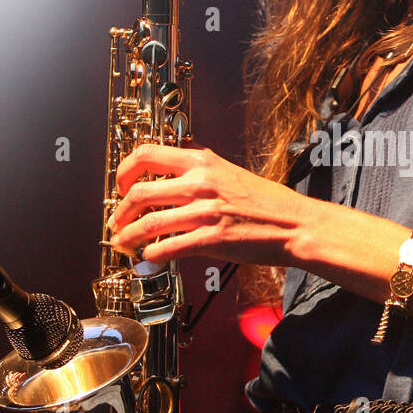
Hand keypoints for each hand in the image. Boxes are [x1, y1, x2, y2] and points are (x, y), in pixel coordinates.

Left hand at [107, 143, 306, 265]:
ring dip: (128, 237)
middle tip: (117, 222)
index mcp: (202, 162)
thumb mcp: (229, 173)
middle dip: (120, 212)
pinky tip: (150, 257)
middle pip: (139, 192)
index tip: (121, 186)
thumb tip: (169, 182)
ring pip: (147, 223)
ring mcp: (204, 211)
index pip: (146, 154)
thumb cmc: (267, 202)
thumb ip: (199, 173)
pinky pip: (167, 247)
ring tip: (124, 244)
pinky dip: (151, 255)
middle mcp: (200, 183)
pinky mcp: (211, 238)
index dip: (124, 171)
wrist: (295, 224)